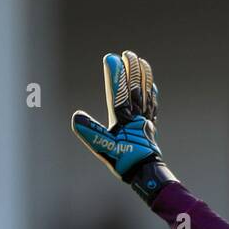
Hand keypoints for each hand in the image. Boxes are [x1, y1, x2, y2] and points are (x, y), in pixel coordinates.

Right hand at [71, 50, 176, 202]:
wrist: (146, 175)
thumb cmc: (124, 161)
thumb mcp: (103, 147)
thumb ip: (90, 131)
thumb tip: (76, 116)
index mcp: (123, 119)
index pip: (118, 92)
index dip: (115, 75)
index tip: (111, 57)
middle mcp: (136, 117)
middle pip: (134, 88)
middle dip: (131, 70)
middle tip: (128, 53)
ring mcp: (145, 121)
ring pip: (145, 94)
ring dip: (143, 77)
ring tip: (141, 61)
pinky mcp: (149, 127)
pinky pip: (152, 106)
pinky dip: (151, 94)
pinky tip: (151, 87)